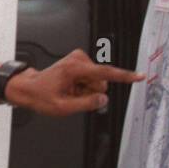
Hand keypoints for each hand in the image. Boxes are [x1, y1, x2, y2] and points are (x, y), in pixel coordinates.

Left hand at [7, 48, 144, 115]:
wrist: (29, 87)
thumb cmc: (41, 96)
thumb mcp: (62, 107)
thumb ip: (86, 104)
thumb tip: (103, 99)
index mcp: (75, 69)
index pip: (105, 74)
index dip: (124, 76)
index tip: (139, 76)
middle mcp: (78, 60)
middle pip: (100, 82)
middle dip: (90, 92)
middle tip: (72, 95)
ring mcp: (79, 59)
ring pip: (96, 82)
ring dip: (85, 90)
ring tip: (69, 91)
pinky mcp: (80, 61)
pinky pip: (91, 79)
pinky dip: (82, 87)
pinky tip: (70, 87)